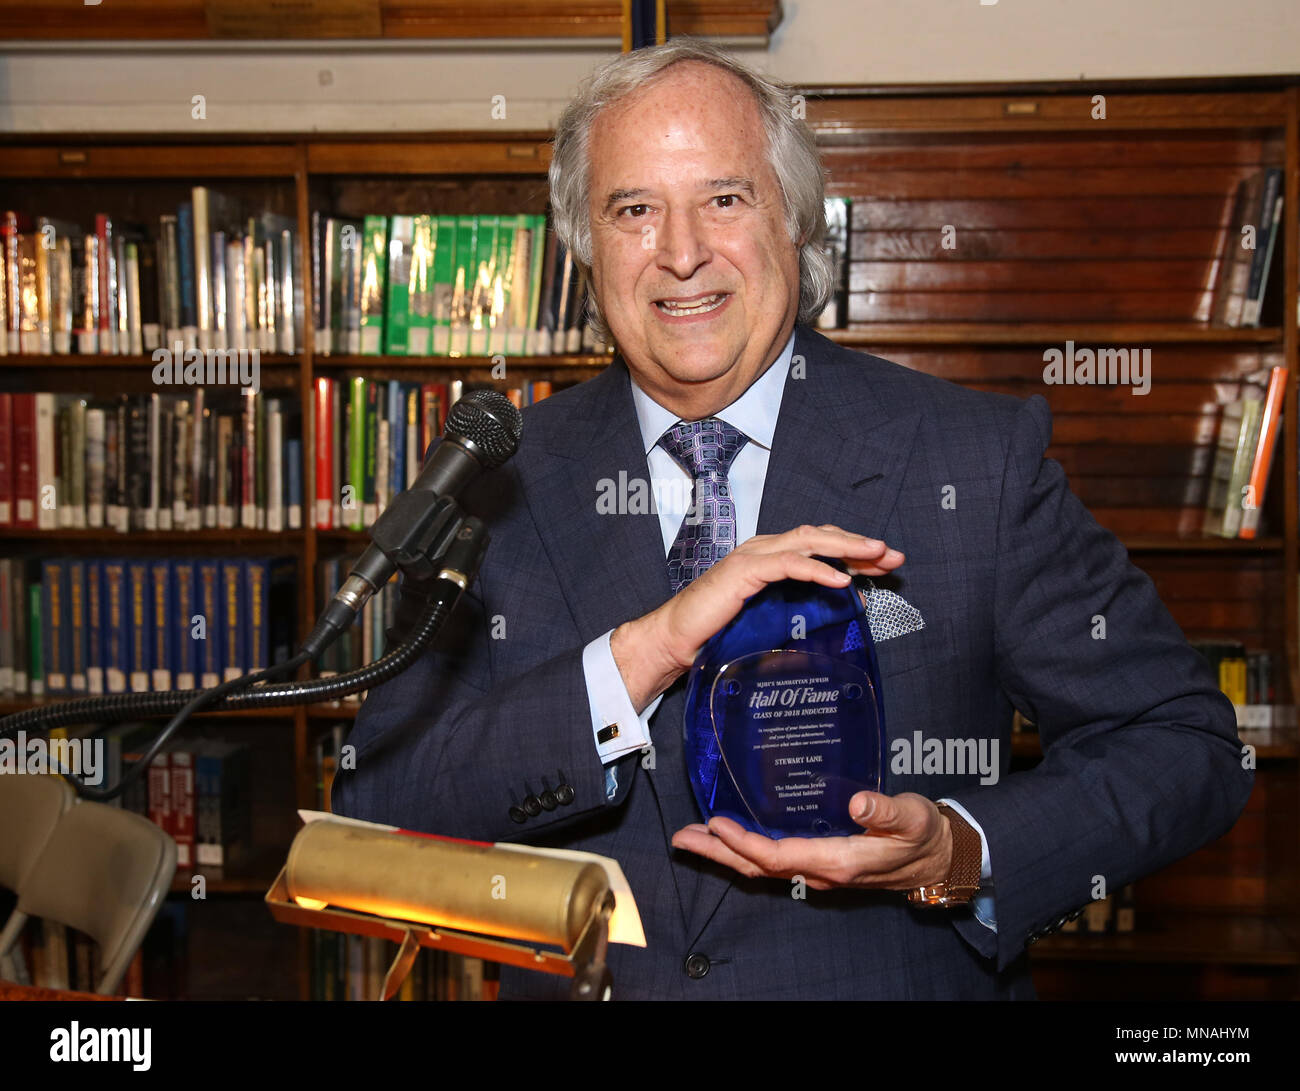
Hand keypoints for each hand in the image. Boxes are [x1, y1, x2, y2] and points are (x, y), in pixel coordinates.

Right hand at [611, 524, 903, 710]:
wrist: (677, 640)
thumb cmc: (719, 632)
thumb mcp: (770, 618)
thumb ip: (799, 607)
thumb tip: (843, 604)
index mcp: (770, 558)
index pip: (820, 545)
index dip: (854, 550)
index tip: (885, 563)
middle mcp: (763, 550)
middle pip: (820, 536)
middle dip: (859, 544)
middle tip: (892, 556)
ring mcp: (753, 557)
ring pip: (809, 542)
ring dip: (846, 548)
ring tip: (876, 557)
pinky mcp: (744, 571)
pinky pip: (789, 564)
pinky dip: (818, 569)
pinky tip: (842, 579)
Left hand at [670, 791, 951, 891]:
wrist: (937, 858)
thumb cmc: (923, 835)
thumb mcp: (912, 817)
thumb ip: (885, 809)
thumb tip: (859, 799)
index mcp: (837, 861)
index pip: (779, 856)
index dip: (745, 843)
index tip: (717, 824)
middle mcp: (821, 872)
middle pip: (758, 867)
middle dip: (718, 853)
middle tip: (682, 837)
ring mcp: (817, 871)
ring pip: (762, 868)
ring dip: (725, 853)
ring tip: (693, 836)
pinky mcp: (818, 863)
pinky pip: (773, 862)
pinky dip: (745, 850)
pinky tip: (731, 836)